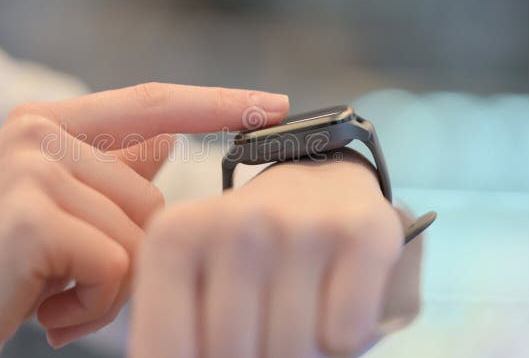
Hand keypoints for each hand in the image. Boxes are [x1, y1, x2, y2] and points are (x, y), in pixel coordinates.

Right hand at [0, 83, 289, 357]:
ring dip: (110, 286)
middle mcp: (38, 131)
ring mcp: (33, 166)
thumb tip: (169, 138)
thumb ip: (110, 172)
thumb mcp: (56, 213)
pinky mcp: (31, 214)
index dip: (217, 103)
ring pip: (139, 235)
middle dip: (130, 256)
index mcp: (46, 123)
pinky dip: (95, 306)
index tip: (274, 104)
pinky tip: (49, 313)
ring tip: (54, 298)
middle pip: (152, 196)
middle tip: (71, 286)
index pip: (151, 102)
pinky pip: (116, 265)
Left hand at [130, 150, 421, 357]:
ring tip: (299, 311)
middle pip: (232, 355)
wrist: (322, 187)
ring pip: (293, 351)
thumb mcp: (190, 282)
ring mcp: (301, 227)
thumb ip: (172, 335)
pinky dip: (345, 339)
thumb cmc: (250, 253)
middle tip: (263, 323)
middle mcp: (238, 224)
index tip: (210, 348)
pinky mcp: (361, 234)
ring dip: (301, 351)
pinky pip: (345, 336)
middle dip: (252, 357)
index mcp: (176, 236)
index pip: (167, 351)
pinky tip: (336, 302)